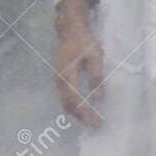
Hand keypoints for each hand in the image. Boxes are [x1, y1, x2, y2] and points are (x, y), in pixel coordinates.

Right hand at [55, 1, 105, 127]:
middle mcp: (59, 79)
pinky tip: (81, 109)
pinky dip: (72, 105)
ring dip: (76, 113)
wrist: (70, 30)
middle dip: (80, 117)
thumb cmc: (84, 41)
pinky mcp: (59, 78)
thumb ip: (96, 76)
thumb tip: (98, 98)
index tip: (94, 122)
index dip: (85, 113)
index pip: (75, 99)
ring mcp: (57, 79)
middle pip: (68, 104)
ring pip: (64, 101)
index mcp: (67, 74)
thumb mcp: (94, 56)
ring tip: (89, 120)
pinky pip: (64, 96)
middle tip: (94, 125)